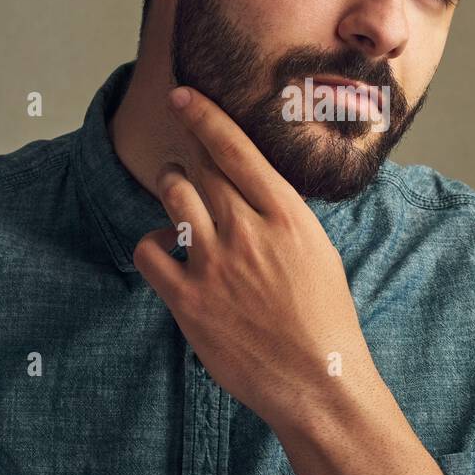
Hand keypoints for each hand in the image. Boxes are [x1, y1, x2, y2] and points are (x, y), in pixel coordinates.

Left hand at [132, 85, 371, 436]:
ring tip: (178, 196)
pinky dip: (153, 243)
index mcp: (286, 215)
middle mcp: (247, 231)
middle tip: (188, 164)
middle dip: (188, 159)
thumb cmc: (325, 316)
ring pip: (172, 198)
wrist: (318, 379)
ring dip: (170, 189)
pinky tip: (168, 250)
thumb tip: (248, 186)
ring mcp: (214, 264)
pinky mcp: (188, 300)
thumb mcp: (316, 250)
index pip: (234, 148)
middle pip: (199, 169)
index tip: (182, 96)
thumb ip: (280, 214)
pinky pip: (149, 249)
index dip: (202, 115)